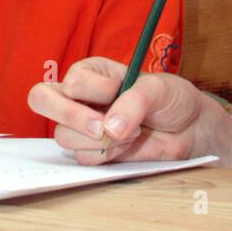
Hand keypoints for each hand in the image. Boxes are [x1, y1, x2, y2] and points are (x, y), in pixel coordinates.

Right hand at [27, 57, 231, 167]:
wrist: (189, 129)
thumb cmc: (171, 99)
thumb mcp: (158, 89)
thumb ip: (133, 102)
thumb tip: (109, 129)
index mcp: (91, 72)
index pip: (71, 80)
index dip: (94, 90)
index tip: (118, 91)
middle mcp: (80, 97)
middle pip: (42, 100)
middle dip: (71, 116)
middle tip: (101, 127)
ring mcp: (83, 125)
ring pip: (64, 136)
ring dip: (100, 140)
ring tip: (130, 133)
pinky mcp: (92, 150)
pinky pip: (82, 158)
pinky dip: (106, 155)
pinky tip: (126, 146)